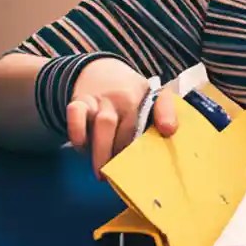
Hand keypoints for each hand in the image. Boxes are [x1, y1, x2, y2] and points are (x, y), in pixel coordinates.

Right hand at [66, 58, 179, 174]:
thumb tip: (169, 131)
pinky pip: (75, 114)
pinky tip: (82, 148)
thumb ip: (162, 112)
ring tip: (102, 175)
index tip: (168, 131)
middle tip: (125, 176)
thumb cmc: (129, 92)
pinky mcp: (79, 101)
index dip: (166, 117)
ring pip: (104, 124)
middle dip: (126, 155)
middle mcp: (125, 97)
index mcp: (146, 96)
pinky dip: (77, 132)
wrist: (98, 69)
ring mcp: (101, 99)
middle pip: (129, 128)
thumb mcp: (150, 95)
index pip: (161, 104)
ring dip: (103, 152)